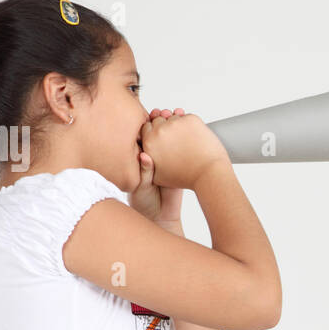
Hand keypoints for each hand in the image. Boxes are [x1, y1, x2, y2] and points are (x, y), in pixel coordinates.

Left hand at [131, 107, 185, 225]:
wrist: (161, 216)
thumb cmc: (144, 202)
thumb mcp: (142, 187)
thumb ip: (144, 172)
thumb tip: (144, 156)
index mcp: (140, 157)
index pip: (142, 135)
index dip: (147, 123)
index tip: (152, 115)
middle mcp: (153, 155)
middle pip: (158, 132)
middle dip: (162, 120)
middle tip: (164, 113)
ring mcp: (168, 158)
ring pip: (171, 137)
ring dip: (174, 125)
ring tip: (177, 115)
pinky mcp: (180, 164)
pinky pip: (183, 148)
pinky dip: (186, 137)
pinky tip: (188, 127)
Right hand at [138, 109, 230, 189]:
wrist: (208, 173)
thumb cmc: (185, 177)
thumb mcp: (158, 176)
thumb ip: (146, 164)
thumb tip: (141, 155)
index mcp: (149, 142)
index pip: (146, 127)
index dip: (153, 132)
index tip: (161, 138)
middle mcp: (160, 130)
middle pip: (158, 119)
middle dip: (164, 127)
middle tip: (175, 140)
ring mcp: (176, 123)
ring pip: (173, 117)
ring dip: (178, 125)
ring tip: (185, 141)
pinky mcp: (190, 119)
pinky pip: (187, 117)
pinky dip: (190, 125)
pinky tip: (193, 137)